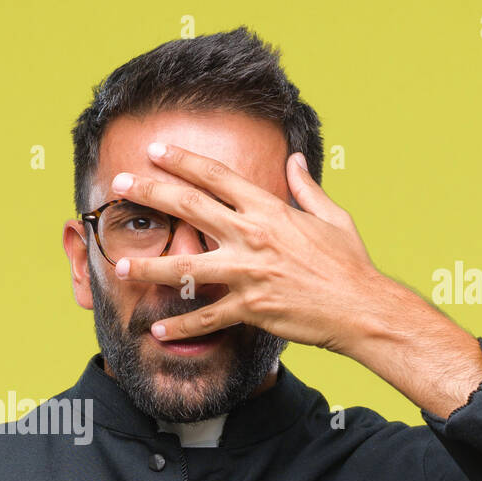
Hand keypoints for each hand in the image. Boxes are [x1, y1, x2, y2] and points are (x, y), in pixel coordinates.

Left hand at [108, 142, 386, 355]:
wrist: (361, 308)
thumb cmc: (349, 263)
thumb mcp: (332, 217)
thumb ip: (305, 187)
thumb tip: (293, 159)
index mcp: (270, 210)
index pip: (217, 176)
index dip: (183, 161)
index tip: (155, 150)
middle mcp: (253, 236)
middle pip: (190, 208)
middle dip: (151, 193)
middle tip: (119, 185)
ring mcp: (248, 273)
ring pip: (187, 267)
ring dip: (150, 268)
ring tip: (120, 267)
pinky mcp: (250, 308)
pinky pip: (206, 317)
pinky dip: (180, 325)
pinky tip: (157, 330)